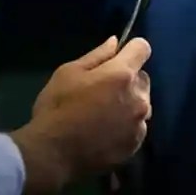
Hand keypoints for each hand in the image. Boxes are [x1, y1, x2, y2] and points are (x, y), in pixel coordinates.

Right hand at [11, 37, 152, 193]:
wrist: (53, 153)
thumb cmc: (57, 108)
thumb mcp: (69, 73)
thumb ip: (97, 56)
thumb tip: (115, 42)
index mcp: (123, 74)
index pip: (143, 48)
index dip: (131, 49)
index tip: (118, 57)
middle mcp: (139, 97)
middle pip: (142, 78)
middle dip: (127, 79)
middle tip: (103, 91)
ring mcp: (139, 123)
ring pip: (142, 104)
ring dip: (129, 104)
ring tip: (104, 115)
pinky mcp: (136, 144)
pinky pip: (137, 127)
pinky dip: (126, 126)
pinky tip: (106, 132)